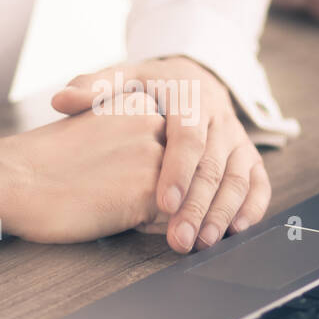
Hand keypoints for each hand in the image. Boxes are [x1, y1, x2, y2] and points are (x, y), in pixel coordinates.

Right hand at [0, 91, 164, 242]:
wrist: (10, 179)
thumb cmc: (41, 161)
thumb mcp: (92, 127)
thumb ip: (126, 137)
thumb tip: (144, 164)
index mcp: (139, 101)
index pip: (168, 144)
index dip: (143, 169)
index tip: (112, 174)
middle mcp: (154, 124)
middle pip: (179, 170)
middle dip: (159, 191)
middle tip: (112, 194)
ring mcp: (155, 158)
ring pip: (178, 198)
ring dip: (154, 212)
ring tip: (112, 207)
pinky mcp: (150, 194)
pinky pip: (168, 223)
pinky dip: (147, 230)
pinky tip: (114, 219)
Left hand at [51, 57, 270, 253]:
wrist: (192, 76)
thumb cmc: (150, 86)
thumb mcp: (123, 77)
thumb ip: (92, 88)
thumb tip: (60, 101)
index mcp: (189, 96)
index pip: (188, 136)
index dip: (179, 170)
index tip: (165, 203)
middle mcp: (219, 117)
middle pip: (214, 165)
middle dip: (199, 205)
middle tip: (181, 240)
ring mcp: (237, 137)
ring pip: (239, 177)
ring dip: (223, 212)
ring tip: (202, 243)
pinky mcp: (249, 154)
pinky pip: (259, 181)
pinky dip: (252, 207)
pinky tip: (235, 231)